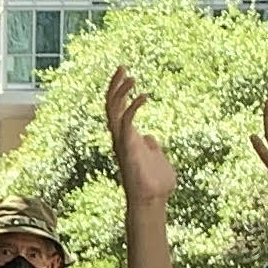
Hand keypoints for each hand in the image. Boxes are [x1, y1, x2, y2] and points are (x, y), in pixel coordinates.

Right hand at [106, 66, 177, 204]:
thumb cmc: (156, 185)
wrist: (152, 201)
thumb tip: (151, 138)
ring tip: (130, 75)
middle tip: (122, 67)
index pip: (117, 110)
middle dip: (114, 86)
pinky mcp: (128, 147)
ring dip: (119, 92)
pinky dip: (133, 106)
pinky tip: (144, 96)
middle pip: (110, 106)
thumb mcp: (157, 159)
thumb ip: (152, 148)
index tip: (127, 75)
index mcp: (127, 139)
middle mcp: (120, 139)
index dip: (120, 92)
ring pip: (112, 111)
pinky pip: (126, 121)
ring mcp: (122, 143)